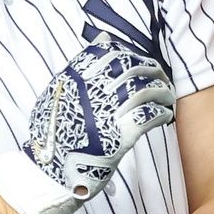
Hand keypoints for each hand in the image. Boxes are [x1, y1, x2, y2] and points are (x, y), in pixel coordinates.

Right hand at [9, 41, 174, 213]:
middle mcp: (90, 93)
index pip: (109, 53)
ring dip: (161, 92)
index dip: (130, 55)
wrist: (47, 174)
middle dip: (151, 70)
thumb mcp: (55, 94)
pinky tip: (164, 116)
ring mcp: (105, 114)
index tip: (137, 62)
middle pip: (132, 68)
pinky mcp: (119, 136)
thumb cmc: (52, 136)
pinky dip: (161, 113)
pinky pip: (149, 116)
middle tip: (159, 78)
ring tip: (166, 97)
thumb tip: (104, 39)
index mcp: (73, 80)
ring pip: (145, 91)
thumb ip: (79, 67)